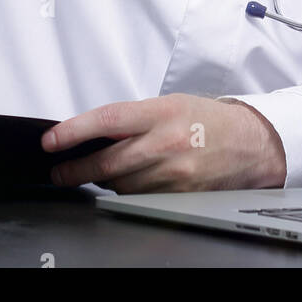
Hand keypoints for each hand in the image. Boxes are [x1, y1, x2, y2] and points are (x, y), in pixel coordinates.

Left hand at [41, 93, 287, 191]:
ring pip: (120, 185)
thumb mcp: (170, 104)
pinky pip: (139, 198)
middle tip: (58, 171)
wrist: (251, 144)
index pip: (108, 120)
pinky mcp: (178, 197)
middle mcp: (166, 144)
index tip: (51, 141)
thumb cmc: (209, 119)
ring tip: (92, 173)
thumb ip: (134, 118)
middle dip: (75, 169)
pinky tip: (124, 184)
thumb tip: (94, 133)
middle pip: (107, 162)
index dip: (74, 131)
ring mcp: (173, 175)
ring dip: (101, 181)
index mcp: (162, 113)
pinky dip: (126, 192)